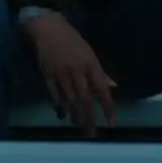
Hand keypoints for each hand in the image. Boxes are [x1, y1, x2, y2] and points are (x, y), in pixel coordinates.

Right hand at [23, 12, 116, 135]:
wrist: (48, 29)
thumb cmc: (72, 41)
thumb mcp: (90, 54)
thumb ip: (101, 72)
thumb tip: (114, 87)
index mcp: (91, 65)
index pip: (102, 90)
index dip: (107, 107)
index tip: (111, 123)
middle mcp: (77, 71)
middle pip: (84, 99)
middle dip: (88, 117)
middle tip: (92, 133)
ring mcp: (61, 73)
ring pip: (69, 99)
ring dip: (74, 114)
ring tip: (78, 125)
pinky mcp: (47, 74)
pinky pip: (54, 94)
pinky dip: (59, 105)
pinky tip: (62, 114)